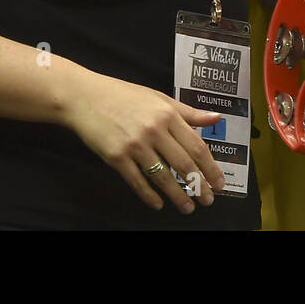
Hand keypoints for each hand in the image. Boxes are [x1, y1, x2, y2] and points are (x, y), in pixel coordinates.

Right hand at [62, 71, 224, 213]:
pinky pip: (137, 181)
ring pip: (162, 176)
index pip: (197, 146)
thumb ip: (188, 112)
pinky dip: (149, 195)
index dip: (210, 168)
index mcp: (168, 115)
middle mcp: (154, 130)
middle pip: (183, 164)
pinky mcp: (116, 157)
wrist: (85, 97)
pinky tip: (158, 204)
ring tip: (188, 207)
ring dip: (177, 195)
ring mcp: (135, 145)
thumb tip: (216, 118)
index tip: (219, 183)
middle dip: (199, 185)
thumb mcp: (159, 98)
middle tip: (208, 200)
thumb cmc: (123, 96)